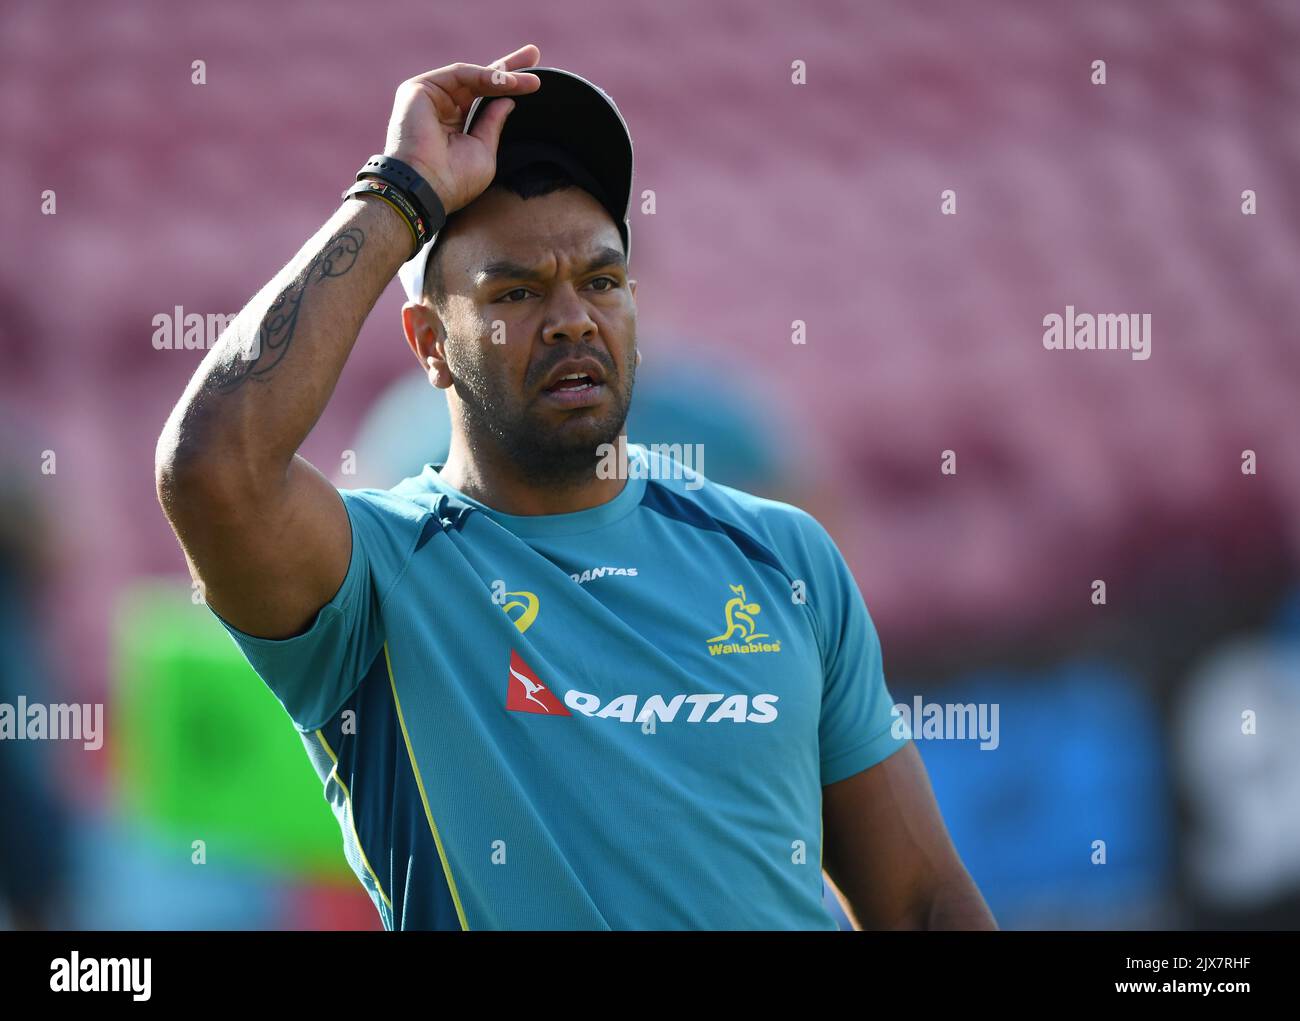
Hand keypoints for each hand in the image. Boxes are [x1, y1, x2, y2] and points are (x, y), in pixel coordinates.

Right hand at [383, 44, 542, 214]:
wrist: (426, 188)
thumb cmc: (454, 180)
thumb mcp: (484, 150)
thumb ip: (493, 123)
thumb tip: (509, 100)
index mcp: (455, 125)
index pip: (484, 99)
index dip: (508, 87)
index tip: (535, 80)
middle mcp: (441, 108)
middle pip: (479, 81)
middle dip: (508, 68)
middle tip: (534, 54)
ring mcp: (429, 97)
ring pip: (473, 76)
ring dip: (503, 75)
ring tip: (532, 80)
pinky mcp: (419, 88)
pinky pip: (460, 74)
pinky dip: (485, 76)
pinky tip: (508, 81)